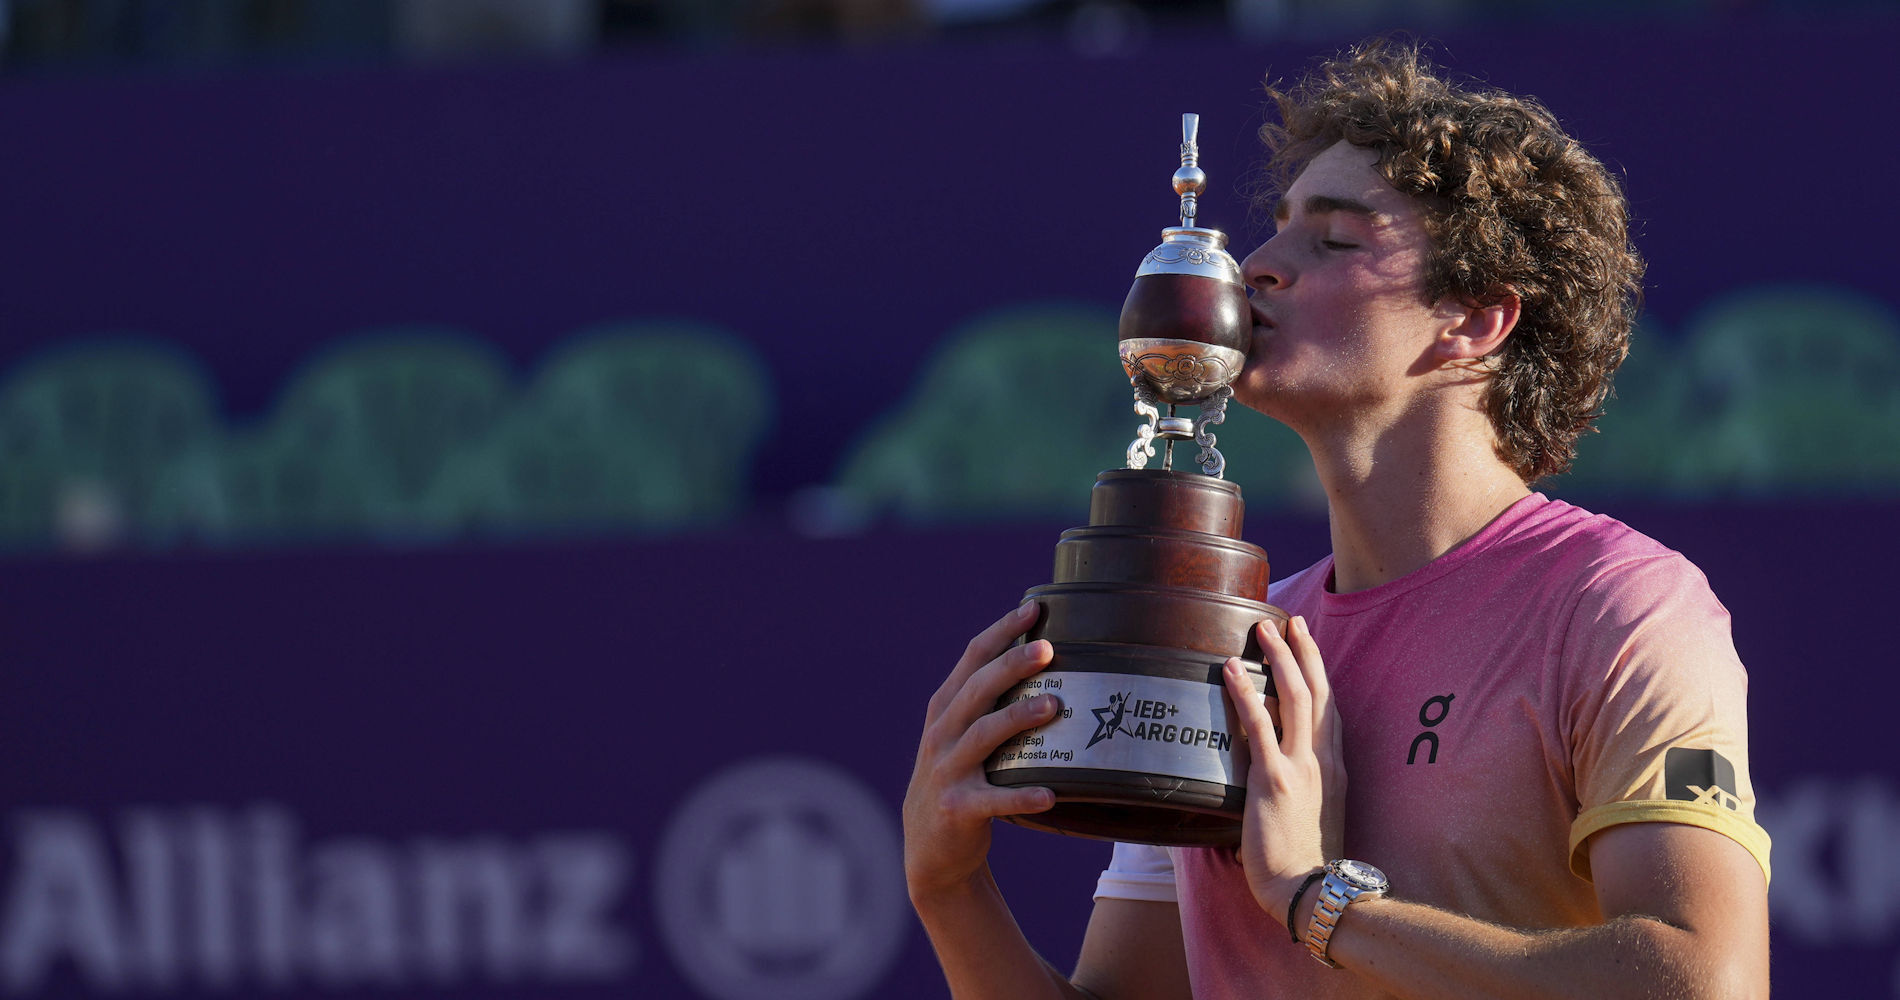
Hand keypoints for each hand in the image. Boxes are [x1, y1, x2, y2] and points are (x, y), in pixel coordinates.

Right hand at [903, 602, 1062, 899]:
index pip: (972, 658)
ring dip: (1018, 718)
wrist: (930, 846)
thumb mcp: (960, 735)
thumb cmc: (959, 778)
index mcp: (945, 708)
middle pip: (977, 690)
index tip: (1034, 609)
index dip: (1002, 631)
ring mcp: (947, 770)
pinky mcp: (958, 808)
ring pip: (984, 736)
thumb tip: (1042, 660)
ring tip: (1053, 706)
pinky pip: (994, 801)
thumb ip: (987, 702)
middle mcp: (942, 733)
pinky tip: (1050, 794)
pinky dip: (1021, 797)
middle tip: (1048, 650)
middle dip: (1011, 665)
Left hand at [1221, 615, 1345, 927]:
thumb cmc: (1307, 864)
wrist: (1310, 892)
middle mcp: (1324, 760)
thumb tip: (1278, 775)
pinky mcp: (1275, 780)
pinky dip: (1245, 693)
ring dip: (1279, 658)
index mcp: (1335, 768)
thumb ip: (1303, 788)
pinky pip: (1259, 726)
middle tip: (1290, 621)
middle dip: (1305, 652)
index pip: (1330, 710)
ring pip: (1295, 697)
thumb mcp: (1315, 815)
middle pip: (1318, 692)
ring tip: (1263, 629)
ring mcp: (1302, 767)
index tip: (1307, 647)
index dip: (1319, 675)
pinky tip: (1230, 669)